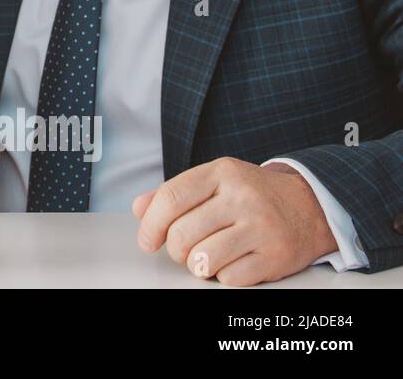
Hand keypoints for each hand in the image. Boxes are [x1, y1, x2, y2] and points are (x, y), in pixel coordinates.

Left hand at [132, 157, 338, 285]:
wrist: (311, 207)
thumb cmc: (252, 195)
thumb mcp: (214, 181)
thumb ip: (175, 192)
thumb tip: (139, 209)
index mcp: (221, 173)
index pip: (171, 198)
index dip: (150, 224)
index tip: (146, 241)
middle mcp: (242, 197)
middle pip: (182, 233)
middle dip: (175, 249)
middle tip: (183, 249)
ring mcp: (261, 227)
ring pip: (203, 258)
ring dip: (197, 264)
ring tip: (207, 255)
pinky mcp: (275, 256)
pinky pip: (229, 278)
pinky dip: (223, 276)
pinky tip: (232, 261)